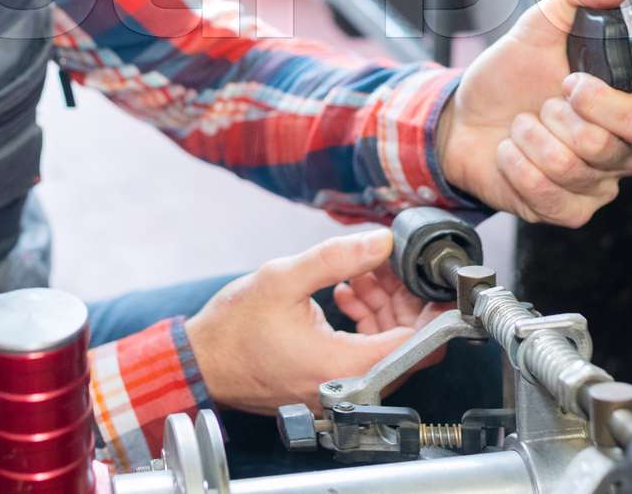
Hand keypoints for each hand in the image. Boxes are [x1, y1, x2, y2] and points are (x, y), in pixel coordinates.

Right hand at [184, 229, 442, 413]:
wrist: (199, 363)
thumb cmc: (233, 330)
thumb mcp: (284, 278)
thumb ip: (338, 258)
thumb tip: (381, 241)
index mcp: (345, 365)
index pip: (419, 345)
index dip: (432, 309)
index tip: (431, 281)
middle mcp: (347, 385)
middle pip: (404, 345)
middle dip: (402, 300)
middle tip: (387, 265)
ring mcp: (337, 389)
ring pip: (383, 348)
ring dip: (381, 308)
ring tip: (359, 274)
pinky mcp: (327, 385)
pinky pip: (362, 356)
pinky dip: (362, 324)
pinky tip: (345, 294)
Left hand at [438, 0, 631, 227]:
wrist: (462, 120)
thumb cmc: (506, 80)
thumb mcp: (536, 27)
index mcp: (619, 111)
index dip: (601, 102)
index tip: (569, 81)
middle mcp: (614, 153)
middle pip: (603, 147)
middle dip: (554, 119)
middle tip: (538, 107)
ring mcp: (591, 186)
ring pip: (569, 170)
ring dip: (528, 140)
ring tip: (521, 127)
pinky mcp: (563, 211)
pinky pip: (547, 197)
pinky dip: (516, 168)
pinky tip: (510, 154)